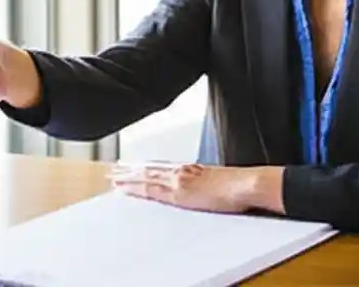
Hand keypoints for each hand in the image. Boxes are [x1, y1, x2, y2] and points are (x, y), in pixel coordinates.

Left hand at [111, 163, 284, 214]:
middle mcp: (180, 172)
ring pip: (145, 177)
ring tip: (112, 177)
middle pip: (149, 170)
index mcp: (189, 169)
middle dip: (130, 170)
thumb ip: (205, 184)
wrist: (246, 184)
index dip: (144, 167)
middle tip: (112, 169)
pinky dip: (136, 188)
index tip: (131, 166)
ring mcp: (177, 181)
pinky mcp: (178, 192)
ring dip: (127, 177)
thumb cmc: (238, 185)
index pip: (161, 167)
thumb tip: (201, 190)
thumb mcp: (217, 182)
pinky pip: (151, 190)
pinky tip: (124, 189)